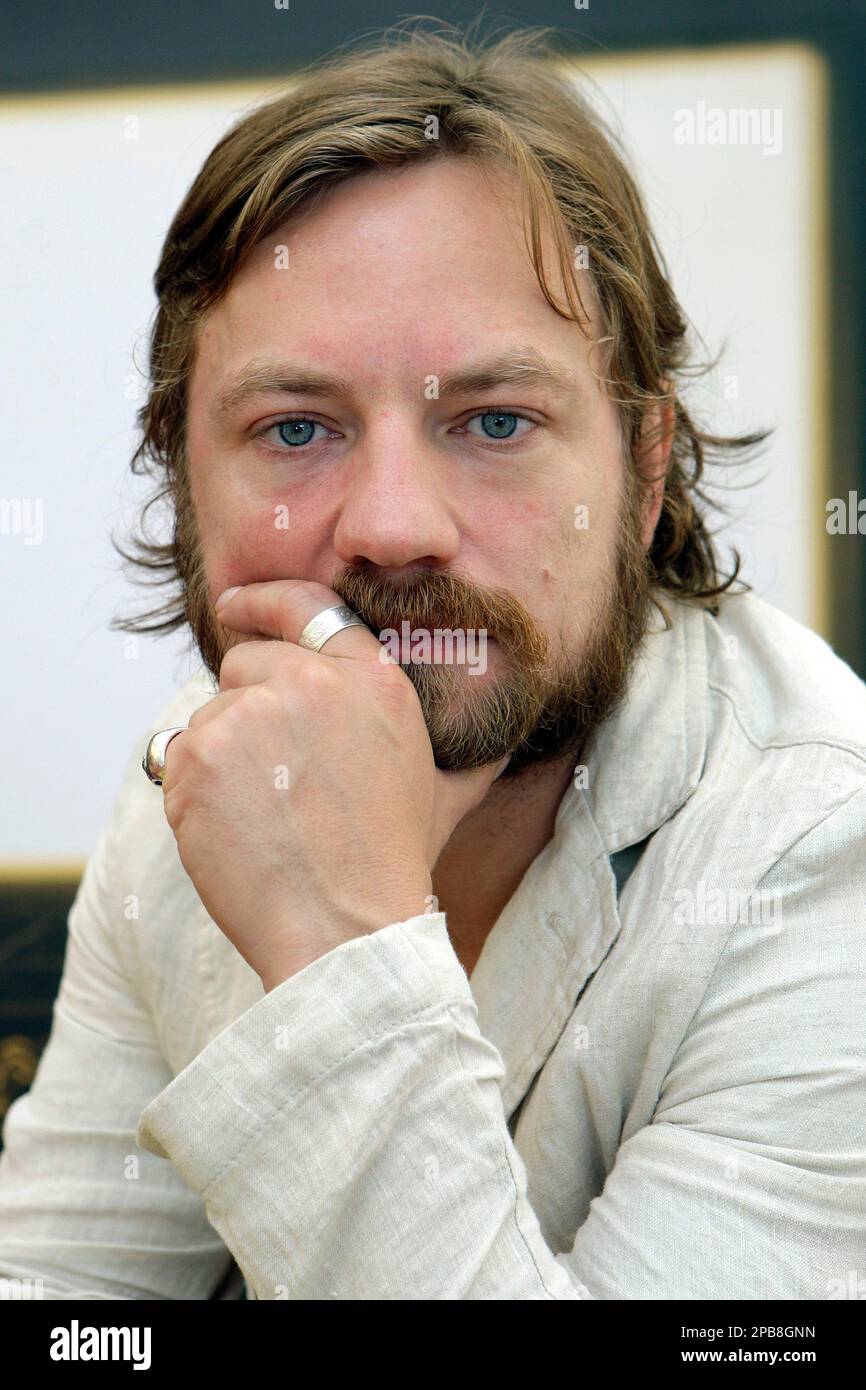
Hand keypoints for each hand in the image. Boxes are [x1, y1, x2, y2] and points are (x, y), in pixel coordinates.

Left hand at [159, 579, 509, 987]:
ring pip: (209, 711)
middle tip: (272, 777)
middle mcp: (311, 682)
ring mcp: (250, 713)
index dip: (264, 601)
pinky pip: (176, 754)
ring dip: (221, 757)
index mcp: (373, 680)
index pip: (307, 606)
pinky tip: (230, 831)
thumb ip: (468, 754)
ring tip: (261, 817)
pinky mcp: (200, 751)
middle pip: (246, 662)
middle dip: (248, 708)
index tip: (234, 605)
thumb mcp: (447, 794)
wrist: (345, 931)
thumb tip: (500, 741)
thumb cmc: (392, 867)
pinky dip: (191, 790)